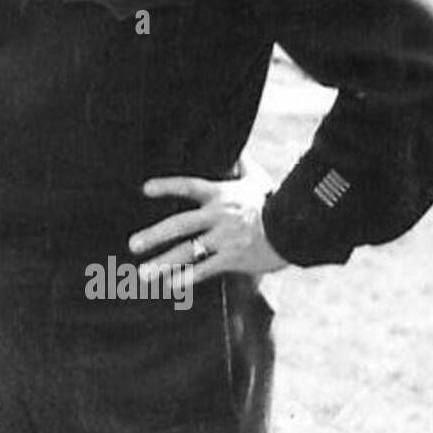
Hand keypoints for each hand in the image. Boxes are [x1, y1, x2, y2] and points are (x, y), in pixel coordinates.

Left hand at [128, 163, 289, 287]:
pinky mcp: (234, 258)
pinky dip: (188, 278)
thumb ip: (243, 164)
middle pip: (180, 224)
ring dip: (164, 263)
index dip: (167, 186)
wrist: (299, 227)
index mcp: (221, 195)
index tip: (145, 189)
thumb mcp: (257, 179)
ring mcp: (225, 238)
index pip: (189, 187)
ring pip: (188, 251)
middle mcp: (219, 216)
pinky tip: (171, 285)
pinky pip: (206, 269)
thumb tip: (239, 147)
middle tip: (132, 244)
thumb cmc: (276, 201)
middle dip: (154, 235)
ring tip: (143, 273)